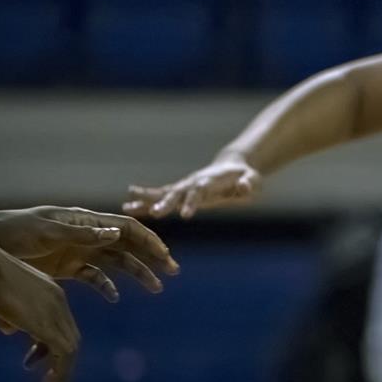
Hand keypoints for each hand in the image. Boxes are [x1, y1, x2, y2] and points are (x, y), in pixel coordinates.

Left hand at [0, 207, 177, 301]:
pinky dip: (106, 286)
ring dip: (136, 273)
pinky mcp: (65, 267)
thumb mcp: (46, 231)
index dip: (148, 240)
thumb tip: (116, 233)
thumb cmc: (12, 231)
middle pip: (127, 245)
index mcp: (84, 221)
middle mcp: (85, 234)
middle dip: (151, 257)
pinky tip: (115, 297)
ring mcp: (77, 251)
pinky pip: (93, 277)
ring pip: (116, 262)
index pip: (125, 228)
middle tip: (173, 272)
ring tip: (156, 288)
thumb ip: (81, 233)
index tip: (166, 256)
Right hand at [0, 253, 80, 381]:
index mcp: (49, 292)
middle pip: (69, 336)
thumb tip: (10, 331)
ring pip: (71, 348)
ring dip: (62, 371)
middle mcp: (58, 301)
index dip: (48, 345)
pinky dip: (61, 373)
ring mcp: (55, 312)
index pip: (60, 324)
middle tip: (44, 378)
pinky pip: (64, 354)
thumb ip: (6, 315)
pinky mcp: (47, 324)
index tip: (31, 359)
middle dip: (56, 359)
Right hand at [123, 158, 259, 219]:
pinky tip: (129, 203)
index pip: (200, 193)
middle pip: (178, 193)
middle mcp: (195, 183)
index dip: (192, 202)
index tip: (184, 215)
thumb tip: (244, 187)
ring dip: (147, 201)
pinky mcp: (182, 190)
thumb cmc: (247, 177)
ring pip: (165, 194)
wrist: (236, 167)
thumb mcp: (253, 181)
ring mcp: (187, 186)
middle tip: (154, 214)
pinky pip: (162, 195)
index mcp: (211, 183)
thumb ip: (248, 185)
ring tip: (127, 207)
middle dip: (166, 203)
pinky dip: (146, 198)